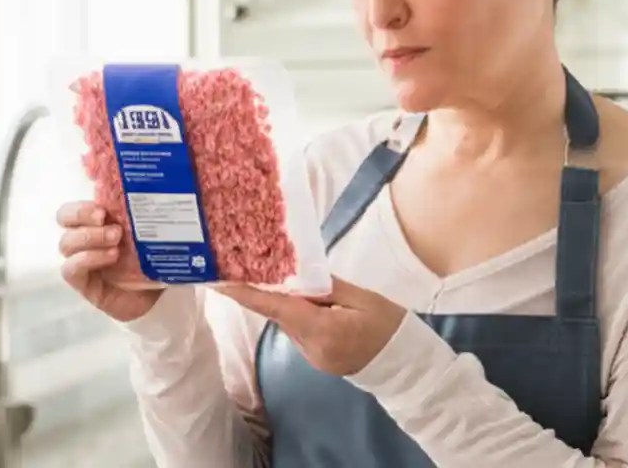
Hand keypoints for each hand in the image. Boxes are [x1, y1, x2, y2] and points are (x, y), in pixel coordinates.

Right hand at [56, 201, 160, 321]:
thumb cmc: (154, 257)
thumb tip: (152, 185)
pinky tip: (111, 256)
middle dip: (81, 214)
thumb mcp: (149, 230)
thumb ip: (143, 210)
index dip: (81, 205)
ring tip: (116, 238)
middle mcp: (85, 239)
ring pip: (66, 243)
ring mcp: (82, 261)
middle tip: (104, 218)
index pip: (74, 207)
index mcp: (97, 222)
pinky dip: (88, 258)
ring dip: (89, 237)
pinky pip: (71, 269)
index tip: (102, 208)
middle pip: (64, 219)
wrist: (161, 295)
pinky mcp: (84, 283)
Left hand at [216, 278, 406, 375]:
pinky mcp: (317, 360)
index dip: (246, 295)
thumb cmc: (389, 326)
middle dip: (266, 291)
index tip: (220, 283)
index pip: (276, 309)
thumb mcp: (362, 297)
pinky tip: (306, 300)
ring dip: (285, 302)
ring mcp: (313, 358)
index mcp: (323, 331)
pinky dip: (297, 315)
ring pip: (288, 323)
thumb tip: (297, 276)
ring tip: (284, 277)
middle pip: (280, 315)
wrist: (407, 363)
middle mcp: (311, 348)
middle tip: (249, 264)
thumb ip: (326, 287)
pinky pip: (299, 332)